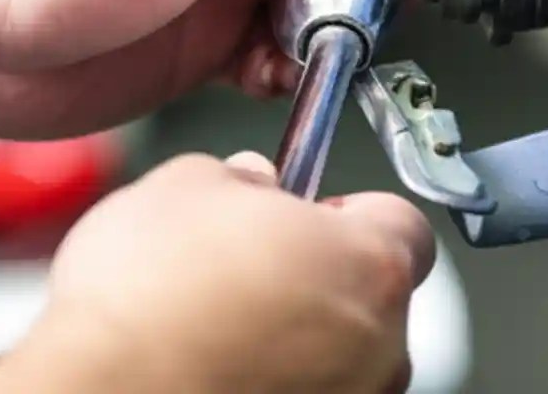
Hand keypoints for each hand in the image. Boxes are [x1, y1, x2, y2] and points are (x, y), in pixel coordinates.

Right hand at [0, 152, 434, 393]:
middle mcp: (381, 342)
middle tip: (256, 266)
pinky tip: (222, 368)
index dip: (351, 212)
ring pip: (343, 352)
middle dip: (321, 275)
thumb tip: (246, 181)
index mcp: (369, 263)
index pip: (401, 222)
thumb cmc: (146, 307)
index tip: (312, 214)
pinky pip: (311, 391)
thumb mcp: (179, 189)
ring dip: (300, 336)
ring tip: (224, 326)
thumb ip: (235, 175)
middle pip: (372, 292)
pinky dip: (278, 381)